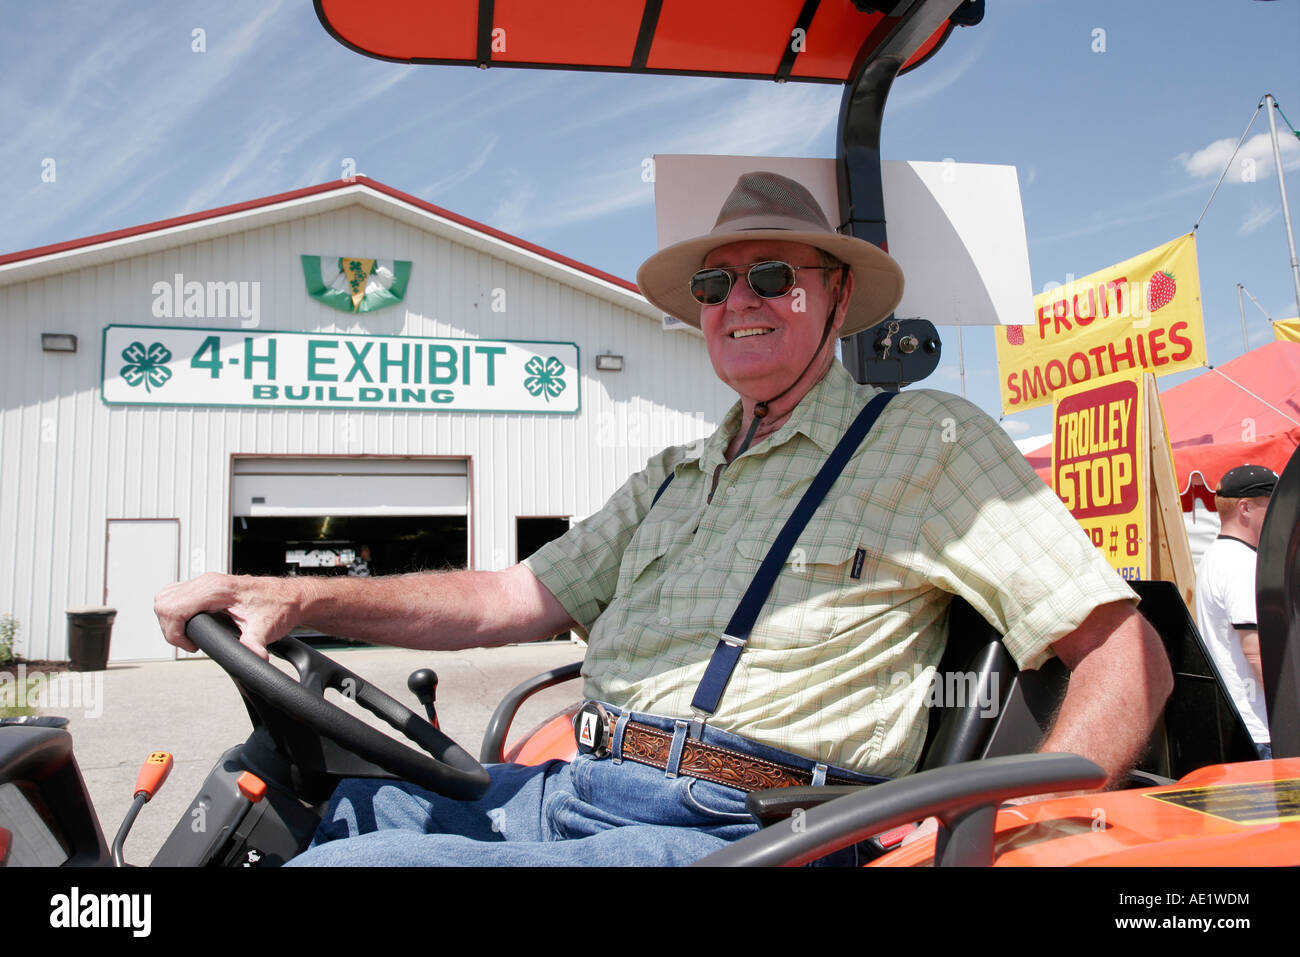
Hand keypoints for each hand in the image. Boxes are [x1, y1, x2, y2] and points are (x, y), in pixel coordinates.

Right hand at [154, 572, 306, 660]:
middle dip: (170, 628)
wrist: (291, 597)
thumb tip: (255, 659)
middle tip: (190, 643)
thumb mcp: (266, 629)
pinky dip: (176, 611)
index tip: (192, 645)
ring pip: (166, 597)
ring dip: (170, 619)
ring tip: (189, 636)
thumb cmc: (279, 607)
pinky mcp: (207, 586)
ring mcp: (206, 582)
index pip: (172, 608)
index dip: (174, 632)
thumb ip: (255, 644)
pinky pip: (177, 594)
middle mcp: (208, 581)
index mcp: (216, 589)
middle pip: (164, 602)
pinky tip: (191, 624)